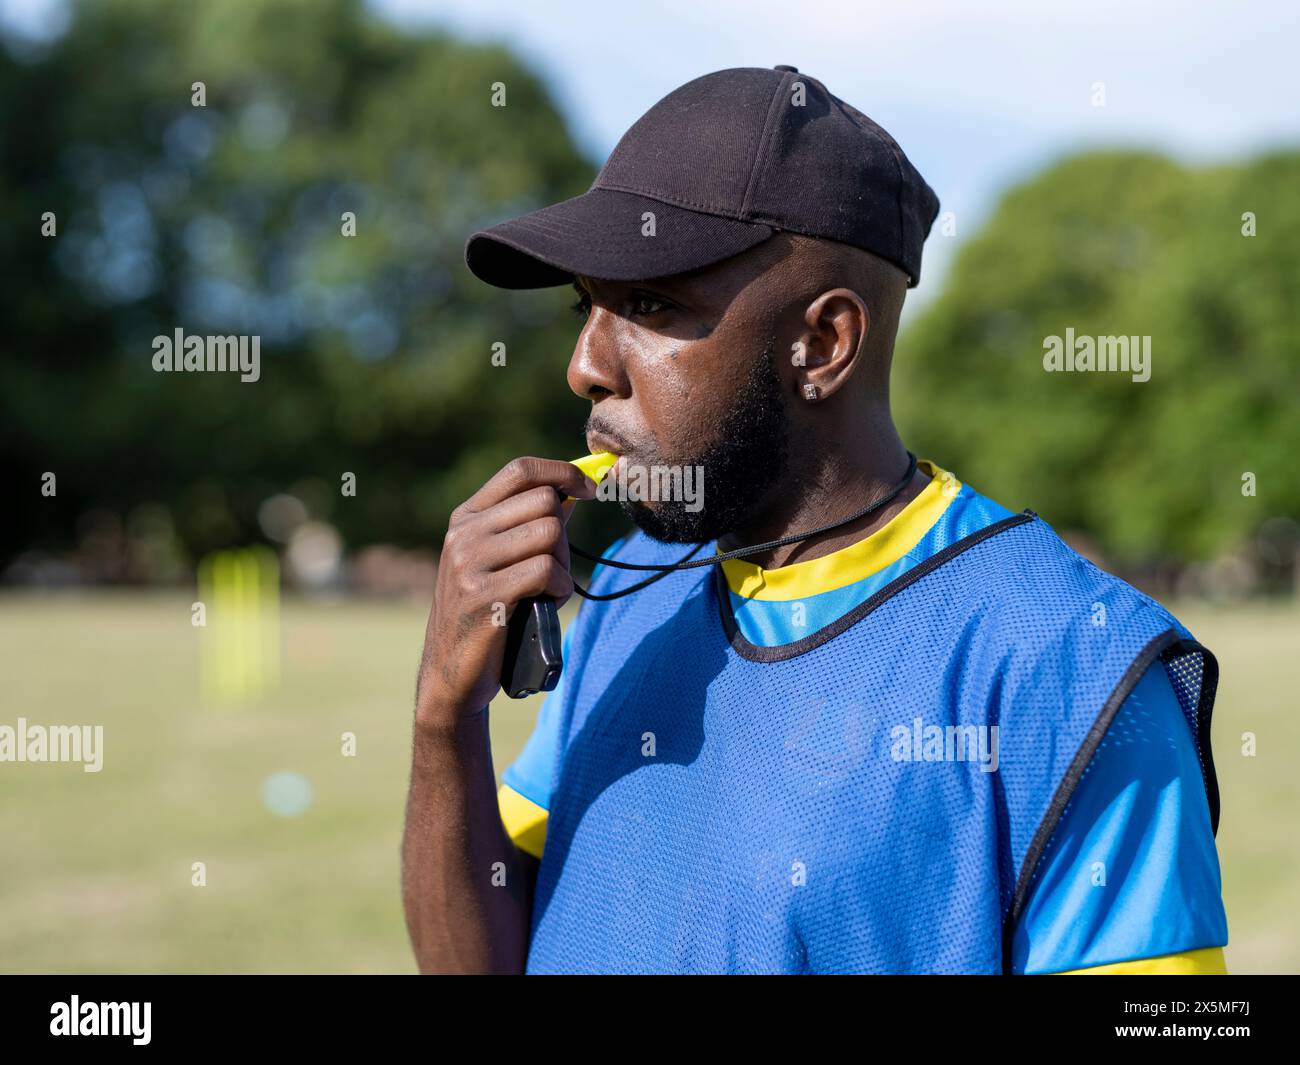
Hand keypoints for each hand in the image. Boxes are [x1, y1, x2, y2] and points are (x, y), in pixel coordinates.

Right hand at [415, 457, 595, 727]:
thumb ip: (528, 526)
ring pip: (550, 534)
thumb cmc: (485, 615)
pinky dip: (560, 589)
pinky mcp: (484, 595)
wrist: (450, 674)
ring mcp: (469, 563)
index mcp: (466, 518)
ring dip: (563, 566)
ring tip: (547, 591)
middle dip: (565, 535)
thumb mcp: (496, 563)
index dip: (562, 472)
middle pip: (545, 502)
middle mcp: (463, 533)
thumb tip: (571, 492)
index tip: (589, 489)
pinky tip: (545, 605)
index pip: (520, 470)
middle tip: (555, 570)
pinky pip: (546, 571)